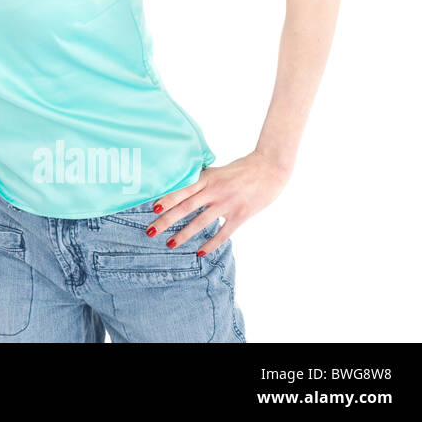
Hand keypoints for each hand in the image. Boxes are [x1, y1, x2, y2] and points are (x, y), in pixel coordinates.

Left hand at [145, 149, 290, 255]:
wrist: (270, 169)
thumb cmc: (242, 169)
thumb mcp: (218, 170)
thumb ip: (202, 179)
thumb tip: (182, 186)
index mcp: (208, 178)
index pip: (183, 189)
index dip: (167, 199)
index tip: (153, 208)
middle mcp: (215, 190)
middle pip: (186, 207)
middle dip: (167, 220)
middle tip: (151, 231)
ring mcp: (228, 203)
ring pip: (201, 222)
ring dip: (184, 234)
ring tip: (170, 244)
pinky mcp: (241, 215)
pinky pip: (223, 233)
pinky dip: (211, 244)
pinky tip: (200, 253)